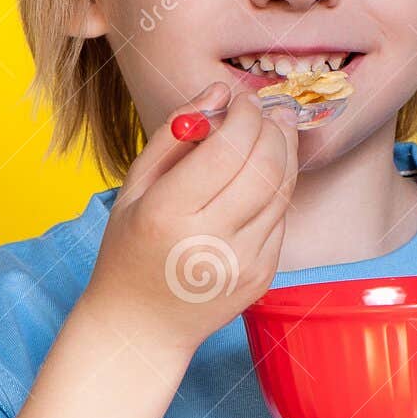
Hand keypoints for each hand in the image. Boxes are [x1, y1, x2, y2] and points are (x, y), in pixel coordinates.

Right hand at [78, 81, 298, 354]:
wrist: (142, 327)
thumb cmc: (130, 248)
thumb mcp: (136, 186)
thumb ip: (175, 133)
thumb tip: (219, 90)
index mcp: (168, 214)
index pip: (226, 149)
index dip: (244, 115)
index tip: (244, 100)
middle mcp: (208, 241)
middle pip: (263, 167)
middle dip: (273, 128)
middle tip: (270, 110)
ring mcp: (241, 263)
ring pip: (282, 191)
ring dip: (285, 153)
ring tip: (277, 131)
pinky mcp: (262, 277)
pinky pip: (281, 219)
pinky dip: (279, 189)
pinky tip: (267, 175)